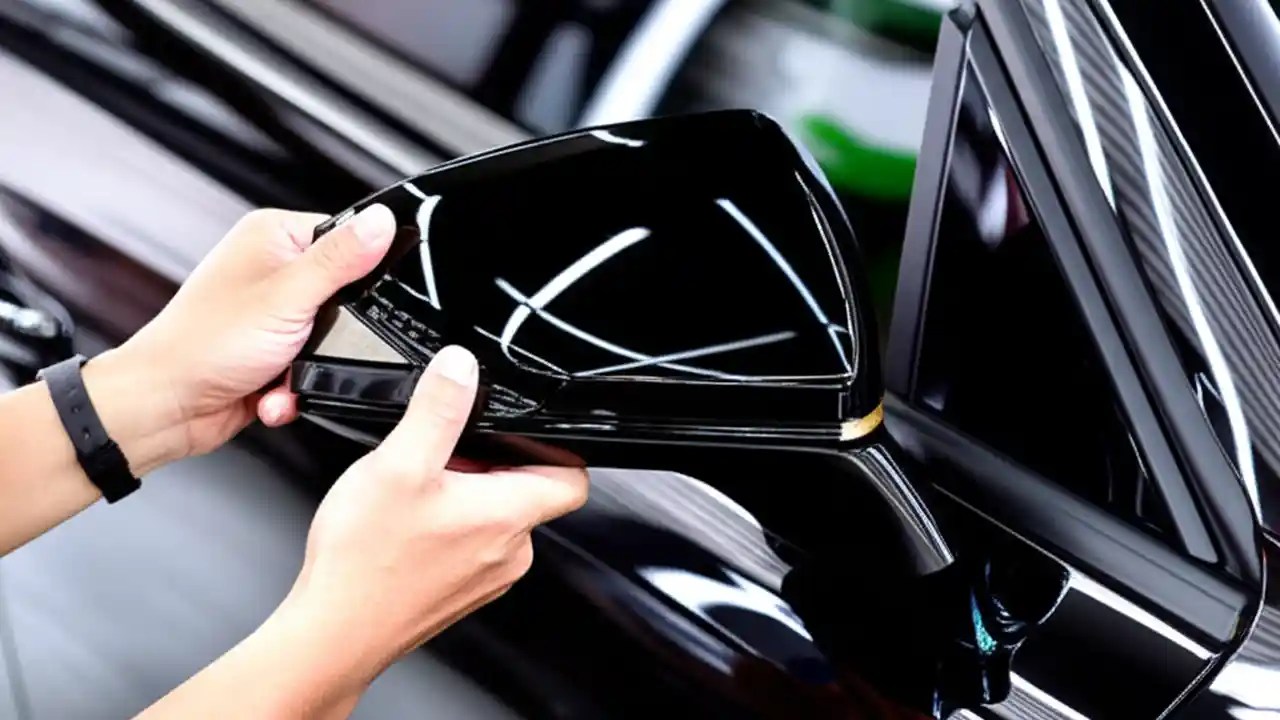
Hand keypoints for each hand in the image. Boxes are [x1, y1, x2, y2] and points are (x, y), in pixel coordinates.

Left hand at [113, 205, 395, 462]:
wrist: (165, 406)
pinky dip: (297, 385)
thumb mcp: (288, 296)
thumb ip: (340, 259)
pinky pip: (311, 364)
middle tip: (313, 340)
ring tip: (286, 371)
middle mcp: (270, 269)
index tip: (353, 299)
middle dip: (335, 332)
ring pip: (330, 336)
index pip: (346, 236)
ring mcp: (271, 312)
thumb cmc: (202, 345)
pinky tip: (275, 390)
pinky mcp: (272, 349)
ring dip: (314, 364)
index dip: (361, 271)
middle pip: (344, 293)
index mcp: (272, 237)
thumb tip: (381, 222)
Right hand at [277, 345, 588, 683]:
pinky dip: (449, 525)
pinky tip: (407, 523)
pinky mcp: (460, 592)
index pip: (573, 477)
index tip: (522, 430)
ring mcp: (486, 577)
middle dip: (491, 463)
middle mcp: (509, 552)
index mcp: (509, 516)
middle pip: (528, 490)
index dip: (557, 445)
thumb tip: (461, 367)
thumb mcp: (399, 464)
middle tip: (444, 455)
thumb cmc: (365, 563)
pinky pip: (472, 544)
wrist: (332, 634)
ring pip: (497, 517)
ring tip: (419, 490)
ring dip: (466, 494)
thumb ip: (437, 409)